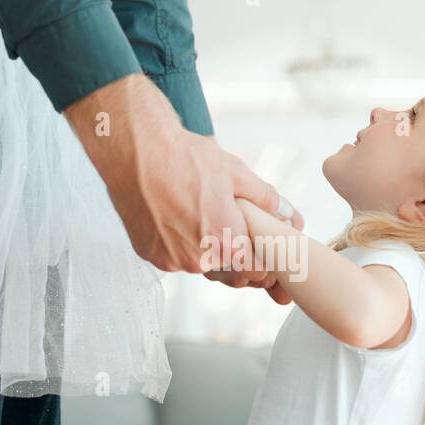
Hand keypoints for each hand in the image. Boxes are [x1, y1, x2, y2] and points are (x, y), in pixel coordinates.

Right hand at [65, 75, 300, 293]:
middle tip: (232, 227)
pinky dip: (182, 245)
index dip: (262, 261)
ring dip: (208, 250)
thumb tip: (289, 215)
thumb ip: (266, 201)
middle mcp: (199, 260)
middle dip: (237, 256)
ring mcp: (172, 260)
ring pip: (201, 265)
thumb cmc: (184, 159)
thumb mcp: (236, 173)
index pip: (256, 271)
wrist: (136, 152)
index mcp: (226, 244)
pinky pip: (176, 257)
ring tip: (204, 217)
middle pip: (229, 272)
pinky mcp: (151, 255)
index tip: (260, 248)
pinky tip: (181, 218)